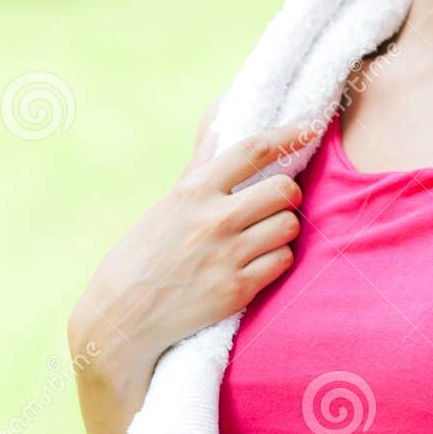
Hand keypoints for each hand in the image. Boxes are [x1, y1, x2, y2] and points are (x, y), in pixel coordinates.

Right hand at [71, 114, 322, 370]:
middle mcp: (213, 219)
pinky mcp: (238, 289)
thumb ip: (203, 166)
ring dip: (283, 229)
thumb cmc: (146, 253)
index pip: (253, 150)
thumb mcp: (170, 203)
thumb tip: (221, 117)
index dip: (288, 135)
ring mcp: (228, 255)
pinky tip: (257, 263)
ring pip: (289, 226)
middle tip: (275, 204)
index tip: (310, 127)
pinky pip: (284, 260)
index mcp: (194, 191)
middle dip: (287, 196)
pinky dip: (277, 260)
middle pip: (284, 190)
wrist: (123, 316)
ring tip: (262, 236)